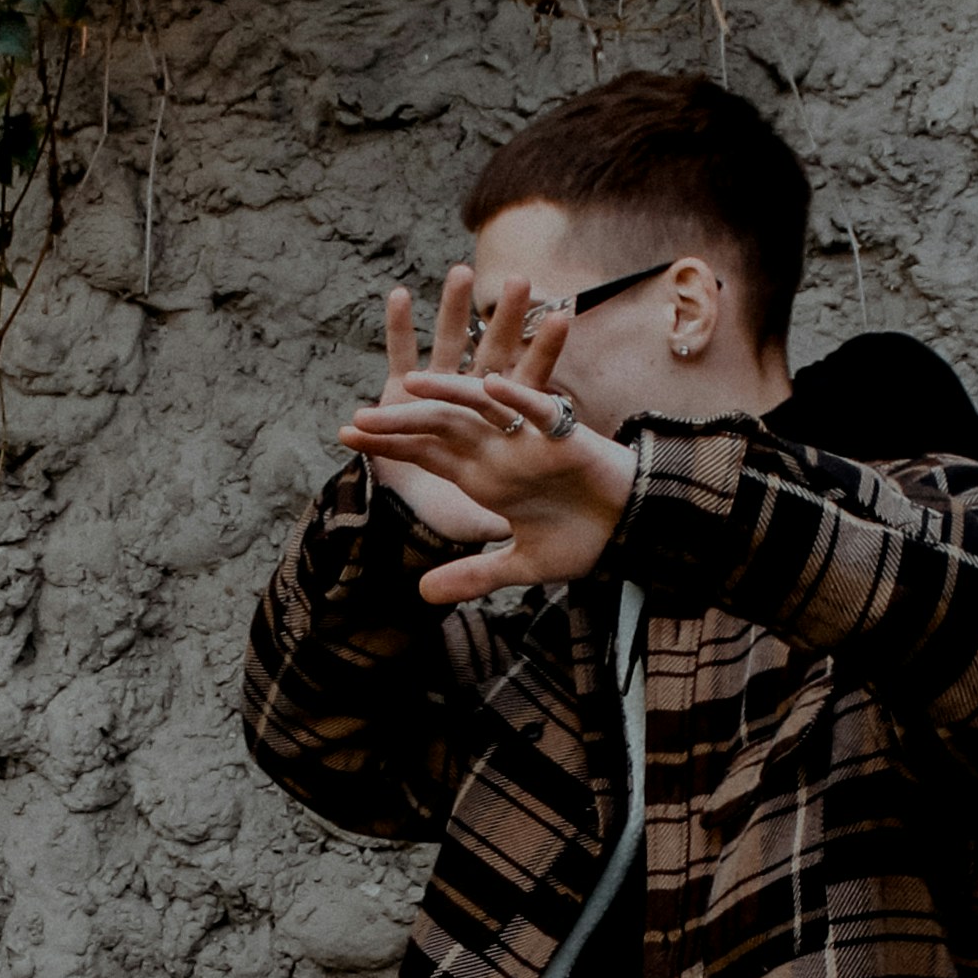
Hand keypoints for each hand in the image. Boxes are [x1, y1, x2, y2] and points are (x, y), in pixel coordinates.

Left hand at [341, 305, 632, 605]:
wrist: (632, 530)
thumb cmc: (581, 540)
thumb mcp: (520, 567)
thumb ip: (473, 576)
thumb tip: (422, 595)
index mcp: (483, 478)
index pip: (425, 454)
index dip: (388, 444)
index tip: (346, 435)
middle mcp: (498, 453)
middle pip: (440, 429)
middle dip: (401, 422)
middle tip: (358, 417)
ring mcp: (528, 441)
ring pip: (483, 410)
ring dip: (450, 395)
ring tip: (411, 383)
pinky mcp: (565, 436)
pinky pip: (539, 410)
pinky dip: (518, 400)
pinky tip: (492, 388)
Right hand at [344, 266, 534, 547]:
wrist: (404, 520)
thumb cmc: (450, 517)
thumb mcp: (486, 521)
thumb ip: (517, 515)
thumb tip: (558, 514)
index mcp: (497, 424)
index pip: (527, 381)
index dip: (542, 351)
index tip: (563, 316)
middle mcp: (468, 401)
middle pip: (491, 352)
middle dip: (504, 318)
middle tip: (519, 280)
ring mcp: (433, 394)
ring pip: (447, 344)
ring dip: (452, 310)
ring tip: (461, 273)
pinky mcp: (397, 396)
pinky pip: (398, 357)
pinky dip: (398, 329)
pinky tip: (400, 296)